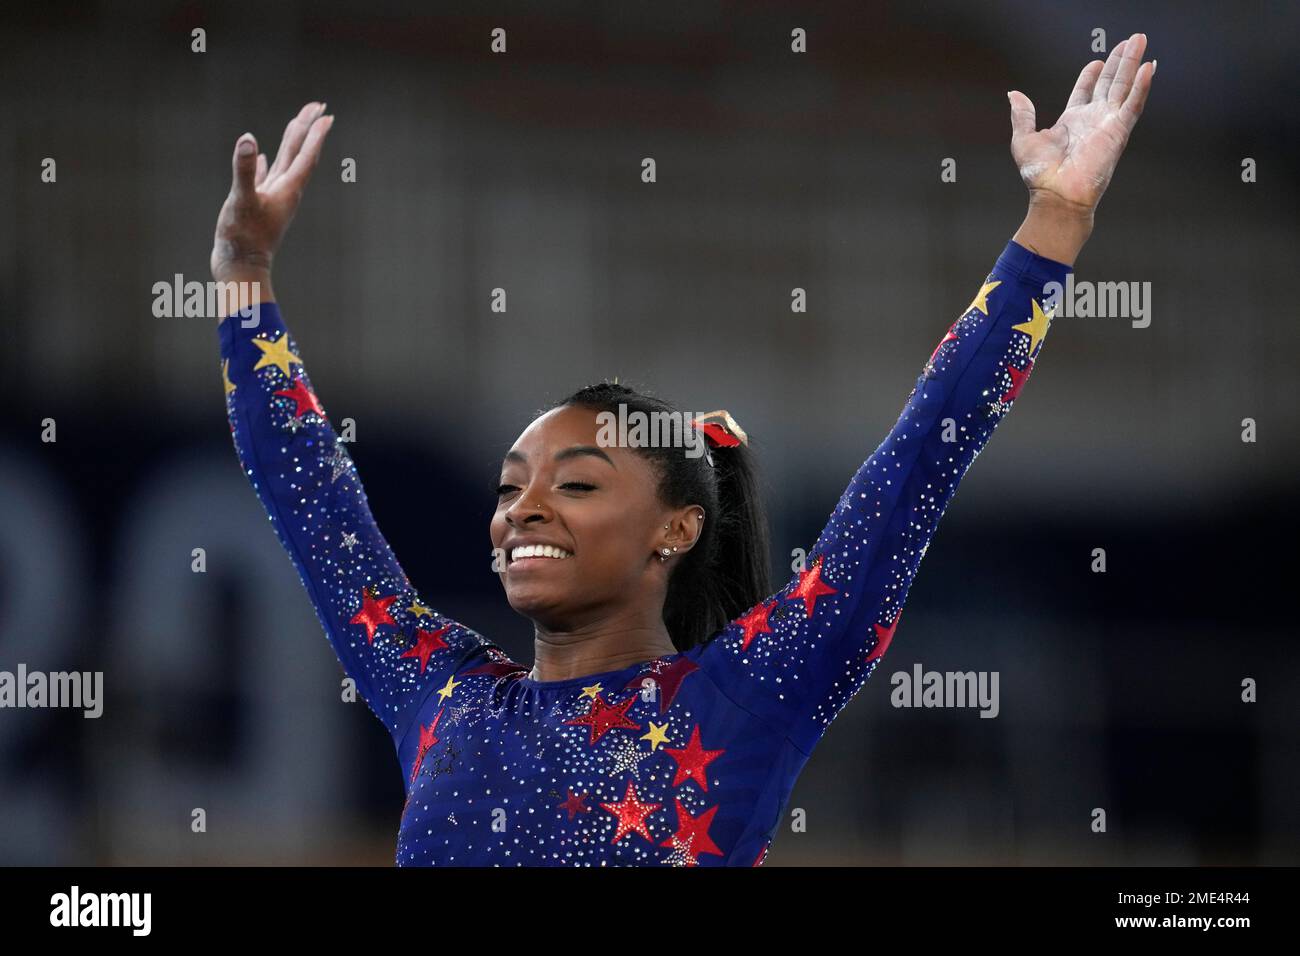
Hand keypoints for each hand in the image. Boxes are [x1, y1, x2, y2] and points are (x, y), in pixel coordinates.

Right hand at [210, 101, 334, 288]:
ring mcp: (271, 198)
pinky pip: (263, 177)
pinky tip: (259, 157)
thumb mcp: (242, 200)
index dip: (315, 134)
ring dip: (291, 142)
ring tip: (296, 123)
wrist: (239, 269)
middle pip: (299, 153)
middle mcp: (284, 191)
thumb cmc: (242, 238)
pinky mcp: (256, 205)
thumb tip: (248, 140)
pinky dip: (262, 164)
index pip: (305, 155)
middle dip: (307, 129)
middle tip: (318, 106)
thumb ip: (244, 170)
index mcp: (287, 189)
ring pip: (283, 162)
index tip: (326, 114)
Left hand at [1009, 33, 1154, 214]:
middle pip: (1110, 83)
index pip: (1086, 90)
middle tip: (1130, 41)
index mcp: (1072, 121)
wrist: (1056, 194)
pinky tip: (1148, 68)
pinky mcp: (1119, 131)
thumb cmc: (1040, 176)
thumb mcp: (1024, 139)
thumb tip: (1014, 95)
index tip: (1097, 61)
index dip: (1092, 75)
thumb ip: (1022, 115)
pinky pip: (1133, 105)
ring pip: (1125, 87)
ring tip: (1140, 42)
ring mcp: (1108, 124)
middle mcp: (1092, 120)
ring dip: (1133, 64)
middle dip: (1120, 61)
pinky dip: (1141, 86)